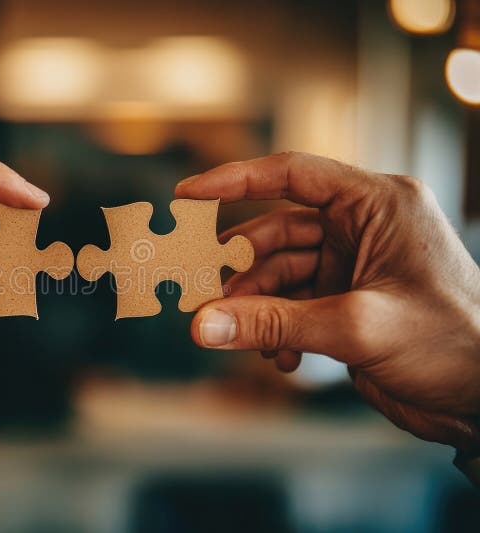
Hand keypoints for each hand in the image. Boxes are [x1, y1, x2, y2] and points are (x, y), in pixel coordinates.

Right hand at [175, 152, 479, 451]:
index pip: (293, 175)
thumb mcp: (357, 327)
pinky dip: (277, 331)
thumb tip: (203, 324)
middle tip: (201, 293)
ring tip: (239, 336)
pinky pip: (292, 306)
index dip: (235, 180)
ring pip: (279, 275)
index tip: (188, 194)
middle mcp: (362, 229)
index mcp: (377, 205)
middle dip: (239, 268)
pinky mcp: (346, 304)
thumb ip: (274, 324)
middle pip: (276, 233)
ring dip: (255, 307)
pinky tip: (282, 359)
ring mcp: (353, 267)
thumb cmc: (454, 345)